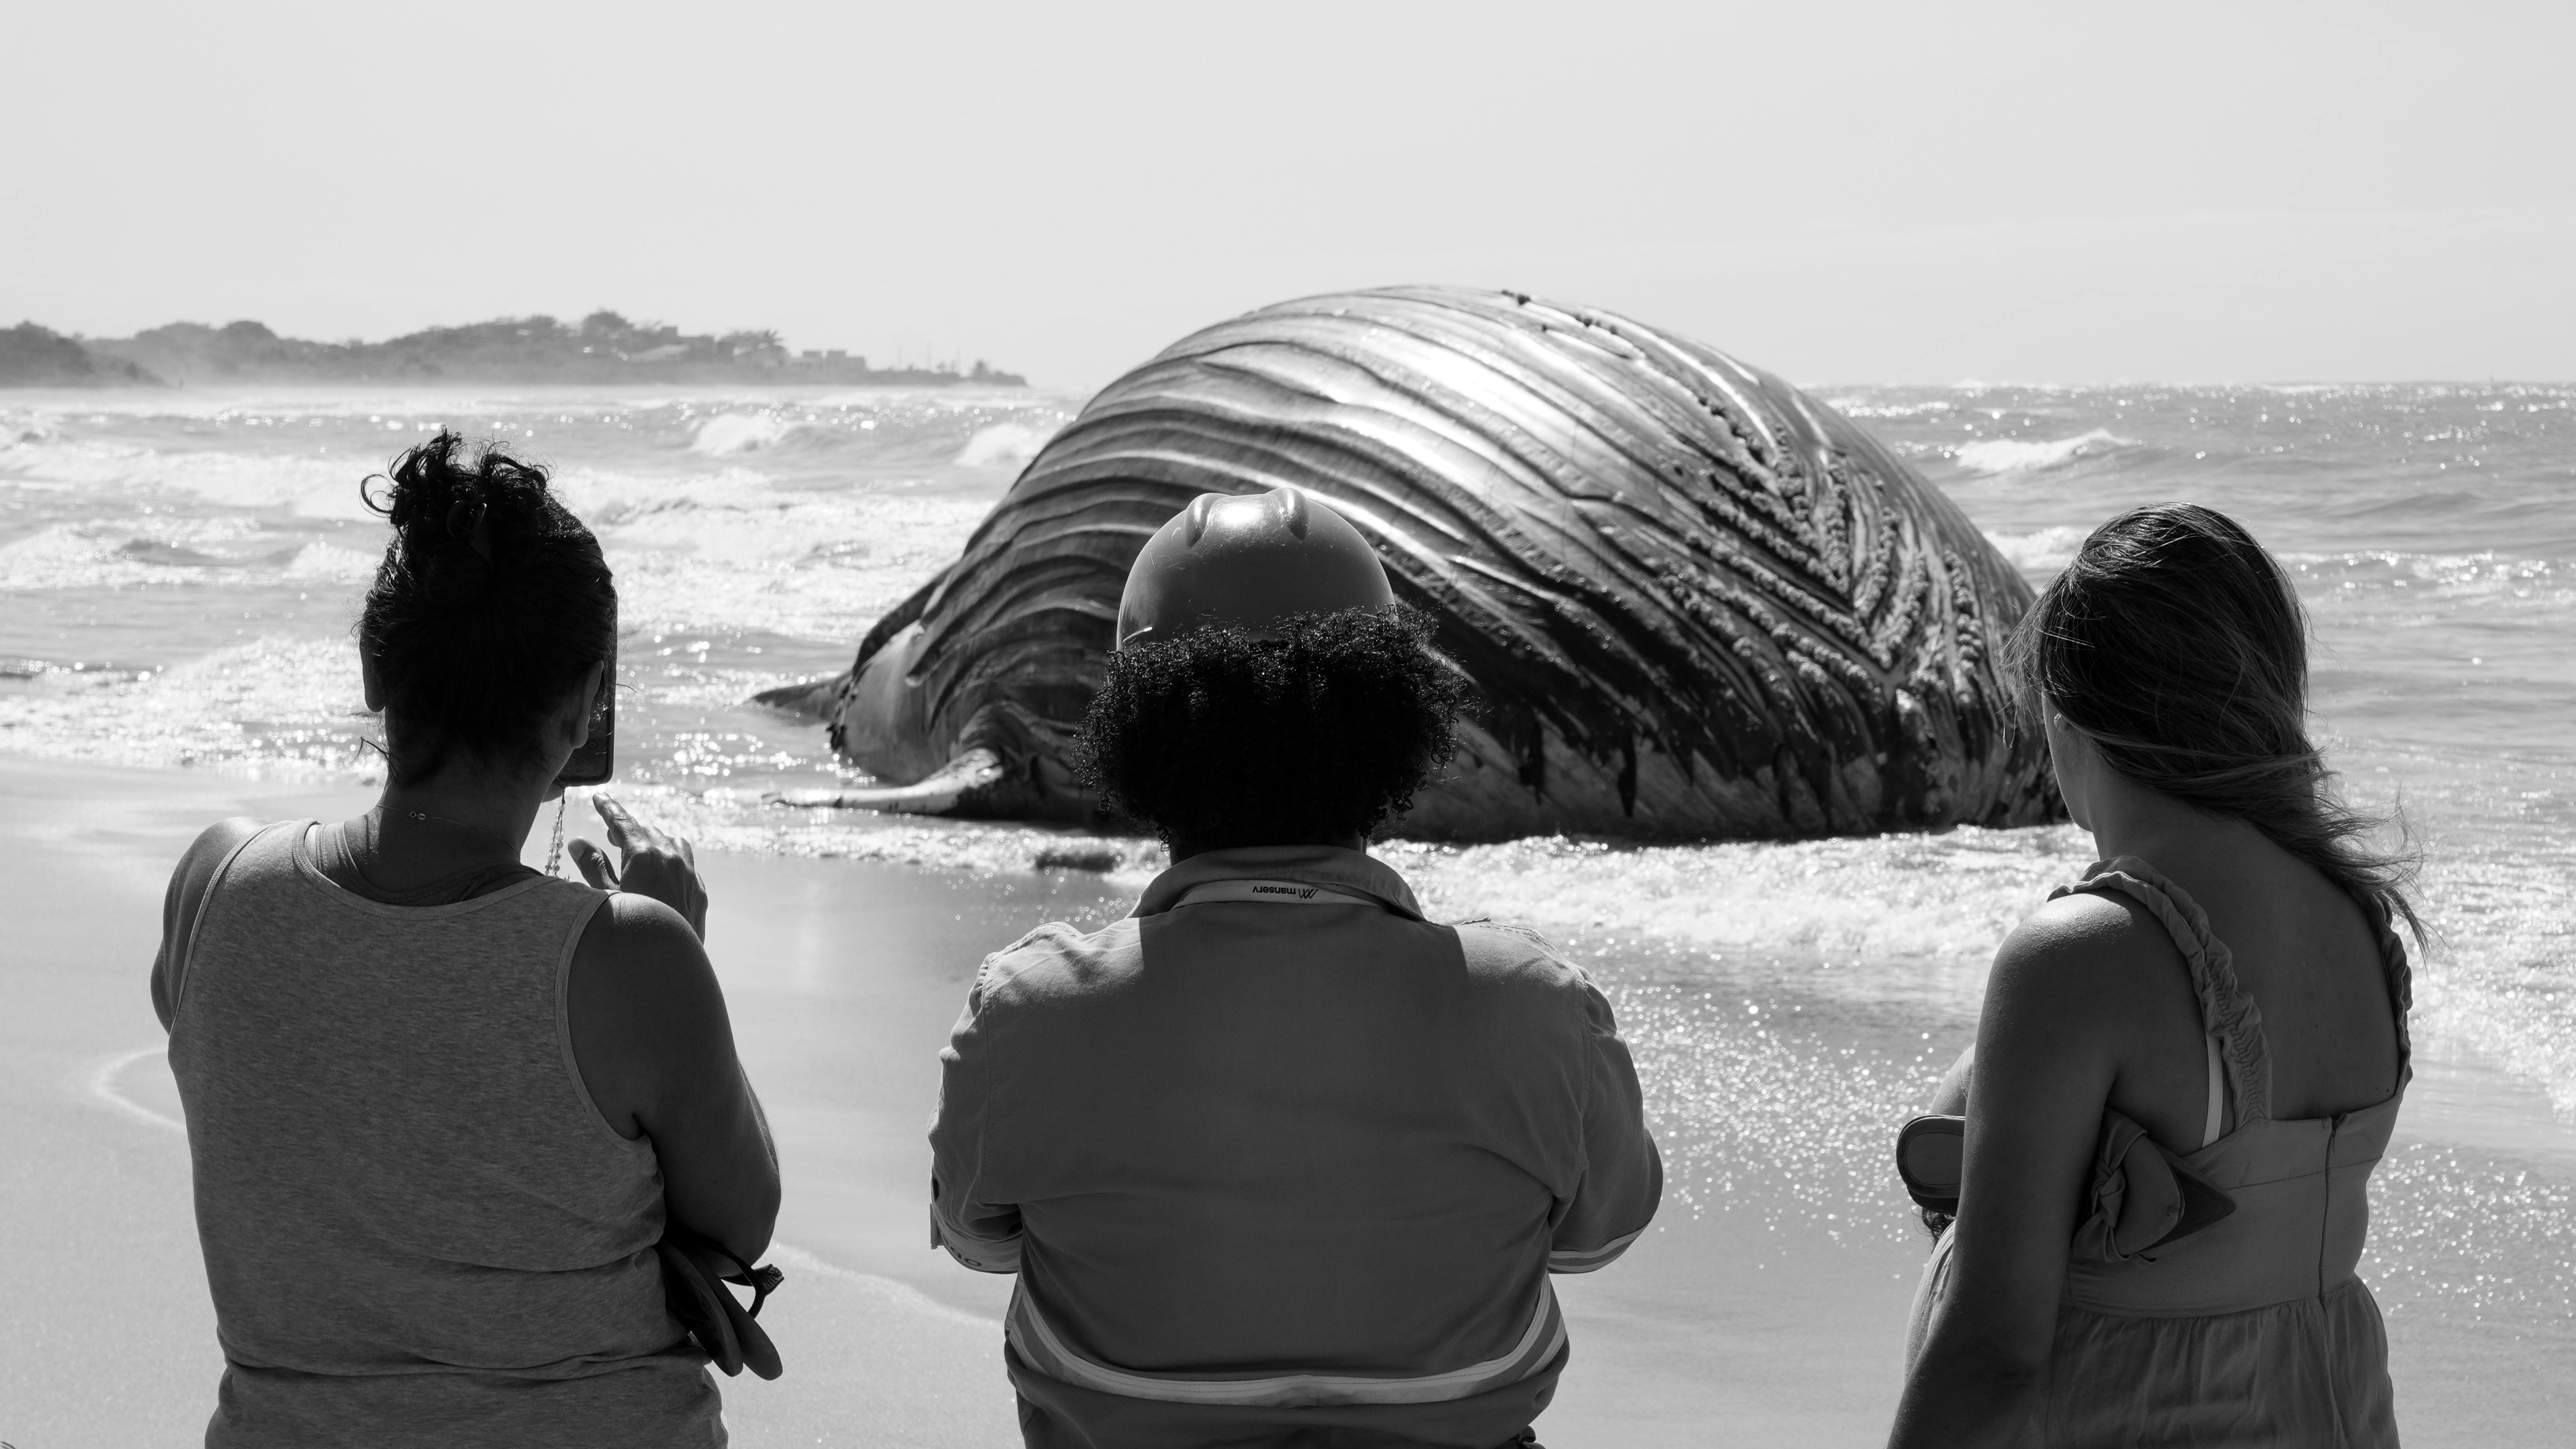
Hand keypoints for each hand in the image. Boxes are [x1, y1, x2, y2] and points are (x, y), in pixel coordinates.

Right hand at [568, 795, 708, 940]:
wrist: (666, 966)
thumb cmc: (628, 932)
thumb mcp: (603, 899)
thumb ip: (592, 867)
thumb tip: (578, 842)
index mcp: (644, 855)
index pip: (623, 822)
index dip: (609, 808)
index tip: (600, 798)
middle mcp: (671, 858)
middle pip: (647, 832)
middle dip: (628, 831)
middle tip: (611, 838)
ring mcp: (690, 875)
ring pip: (672, 843)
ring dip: (653, 843)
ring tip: (636, 853)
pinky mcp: (700, 892)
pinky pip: (687, 864)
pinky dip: (671, 861)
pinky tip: (661, 874)